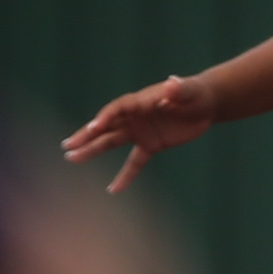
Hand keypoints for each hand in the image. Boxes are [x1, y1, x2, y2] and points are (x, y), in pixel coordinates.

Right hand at [61, 74, 217, 192]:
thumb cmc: (195, 92)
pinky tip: (113, 189)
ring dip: (93, 150)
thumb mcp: (188, 90)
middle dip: (87, 135)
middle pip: (106, 126)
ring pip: (112, 142)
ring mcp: (140, 131)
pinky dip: (125, 175)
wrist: (205, 104)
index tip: (94, 128)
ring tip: (72, 158)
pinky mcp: (151, 145)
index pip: (117, 109)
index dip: (105, 117)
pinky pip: (135, 162)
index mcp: (139, 101)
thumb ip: (178, 89)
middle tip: (68, 146)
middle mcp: (134, 116)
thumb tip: (172, 84)